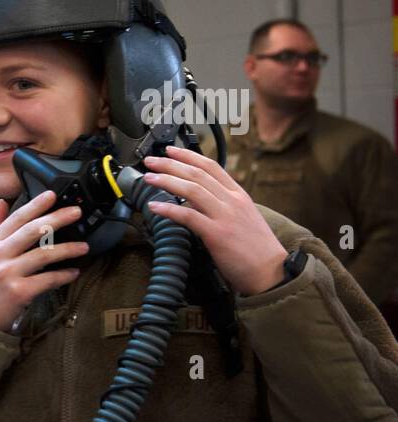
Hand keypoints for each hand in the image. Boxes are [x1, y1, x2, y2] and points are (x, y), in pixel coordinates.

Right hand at [0, 190, 87, 331]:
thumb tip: (2, 202)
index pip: (16, 219)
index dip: (35, 205)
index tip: (52, 195)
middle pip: (32, 231)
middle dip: (56, 219)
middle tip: (76, 212)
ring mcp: (8, 273)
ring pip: (43, 255)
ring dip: (67, 249)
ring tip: (84, 247)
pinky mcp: (19, 292)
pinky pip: (47, 279)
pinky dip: (63, 275)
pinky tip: (74, 272)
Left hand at [142, 146, 287, 295]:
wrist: (272, 271)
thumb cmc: (256, 249)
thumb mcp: (243, 218)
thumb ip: (222, 206)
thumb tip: (196, 201)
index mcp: (238, 195)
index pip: (211, 166)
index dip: (188, 155)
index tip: (170, 150)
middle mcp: (232, 201)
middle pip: (197, 173)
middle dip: (170, 164)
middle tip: (151, 160)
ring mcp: (225, 216)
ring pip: (191, 189)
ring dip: (166, 181)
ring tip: (148, 178)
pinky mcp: (217, 234)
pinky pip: (188, 216)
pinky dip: (168, 209)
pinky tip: (154, 206)